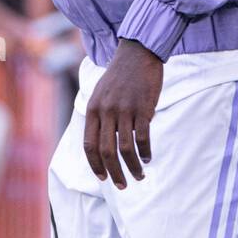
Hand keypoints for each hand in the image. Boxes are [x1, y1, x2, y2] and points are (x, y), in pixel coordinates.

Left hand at [83, 39, 161, 188]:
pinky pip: (143, 137)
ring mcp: (124, 110)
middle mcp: (106, 111)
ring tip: (139, 175)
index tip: (103, 178)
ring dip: (133, 167)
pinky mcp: (142, 108)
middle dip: (114, 173)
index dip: (95, 165)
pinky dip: (146, 152)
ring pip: (125, 149)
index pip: (89, 145)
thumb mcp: (101, 93)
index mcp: (93, 109)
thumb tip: (100, 142)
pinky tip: (149, 158)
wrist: (137, 53)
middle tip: (122, 185)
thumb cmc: (120, 75)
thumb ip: (99, 115)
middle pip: (106, 151)